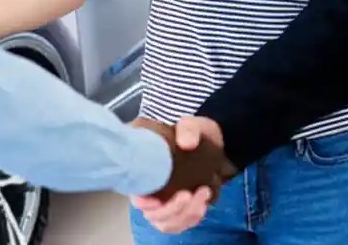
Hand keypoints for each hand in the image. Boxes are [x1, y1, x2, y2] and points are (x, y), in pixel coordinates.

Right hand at [130, 116, 229, 233]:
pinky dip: (192, 218)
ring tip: (202, 194)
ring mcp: (166, 201)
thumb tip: (187, 143)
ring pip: (167, 222)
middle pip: (152, 214)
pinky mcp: (181, 208)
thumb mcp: (191, 124)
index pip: (135, 194)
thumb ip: (188, 129)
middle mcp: (152, 190)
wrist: (211, 142)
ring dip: (184, 215)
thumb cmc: (194, 133)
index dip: (143, 202)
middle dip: (171, 209)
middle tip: (188, 194)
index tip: (157, 200)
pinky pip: (181, 223)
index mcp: (145, 171)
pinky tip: (203, 203)